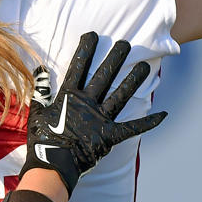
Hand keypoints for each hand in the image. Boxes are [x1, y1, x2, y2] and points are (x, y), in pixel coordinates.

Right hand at [21, 32, 166, 192]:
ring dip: (133, 80)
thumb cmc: (42, 139)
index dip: (86, 50)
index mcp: (68, 96)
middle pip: (103, 75)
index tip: (93, 35)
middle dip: (115, 58)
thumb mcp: (37, 112)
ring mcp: (100, 118)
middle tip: (125, 43)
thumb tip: (40, 68)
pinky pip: (132, 127)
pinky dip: (148, 122)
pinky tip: (163, 114)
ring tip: (146, 65)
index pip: (78, 67)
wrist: (52, 166)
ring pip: (120, 94)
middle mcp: (87, 103)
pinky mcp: (109, 135)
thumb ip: (41, 90)